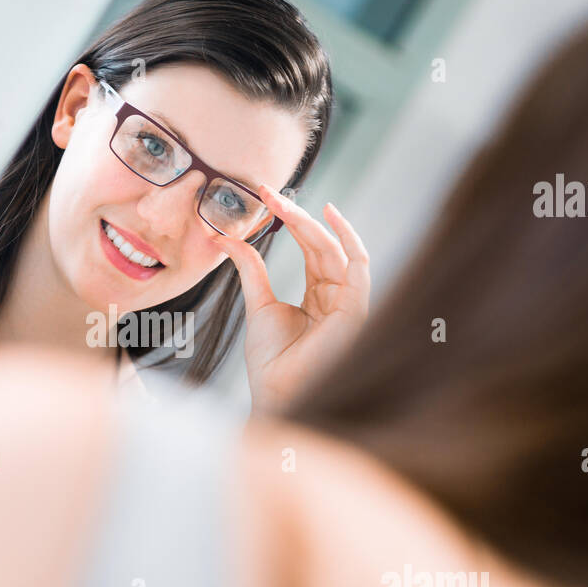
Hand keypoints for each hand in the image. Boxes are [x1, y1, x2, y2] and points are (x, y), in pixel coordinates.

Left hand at [214, 184, 370, 414]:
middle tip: (269, 193)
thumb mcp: (258, 304)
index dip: (292, 222)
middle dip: (297, 217)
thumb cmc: (271, 361)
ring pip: (336, 250)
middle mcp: (337, 297)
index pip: (311, 250)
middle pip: (322, 246)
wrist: (276, 393)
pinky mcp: (356, 309)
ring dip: (312, 222)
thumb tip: (227, 238)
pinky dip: (349, 238)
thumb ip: (251, 269)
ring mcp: (349, 303)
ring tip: (284, 203)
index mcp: (318, 298)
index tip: (267, 198)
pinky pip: (360, 265)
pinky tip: (330, 215)